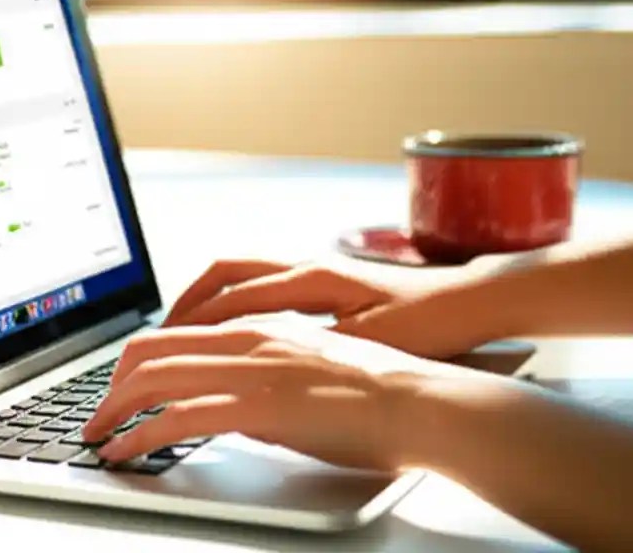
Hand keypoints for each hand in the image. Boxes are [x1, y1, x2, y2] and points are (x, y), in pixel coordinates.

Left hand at [82, 323, 486, 467]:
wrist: (420, 402)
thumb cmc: (375, 393)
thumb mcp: (305, 370)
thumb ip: (260, 377)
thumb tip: (228, 406)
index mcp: (256, 328)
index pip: (171, 334)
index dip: (132, 362)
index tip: (117, 390)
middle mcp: (245, 339)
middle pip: (150, 350)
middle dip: (111, 385)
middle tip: (95, 417)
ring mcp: (249, 370)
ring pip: (154, 377)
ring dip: (115, 410)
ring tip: (98, 437)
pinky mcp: (257, 406)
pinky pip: (178, 416)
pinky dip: (140, 434)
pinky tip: (126, 451)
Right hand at [162, 259, 511, 359]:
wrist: (472, 303)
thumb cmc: (429, 324)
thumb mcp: (368, 345)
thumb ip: (311, 351)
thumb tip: (261, 365)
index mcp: (313, 281)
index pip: (234, 296)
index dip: (195, 322)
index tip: (168, 343)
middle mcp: (307, 267)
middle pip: (225, 273)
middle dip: (187, 302)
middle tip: (161, 334)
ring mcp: (314, 272)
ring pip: (241, 275)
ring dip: (207, 299)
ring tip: (183, 328)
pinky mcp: (325, 284)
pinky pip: (260, 284)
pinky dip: (232, 301)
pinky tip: (229, 326)